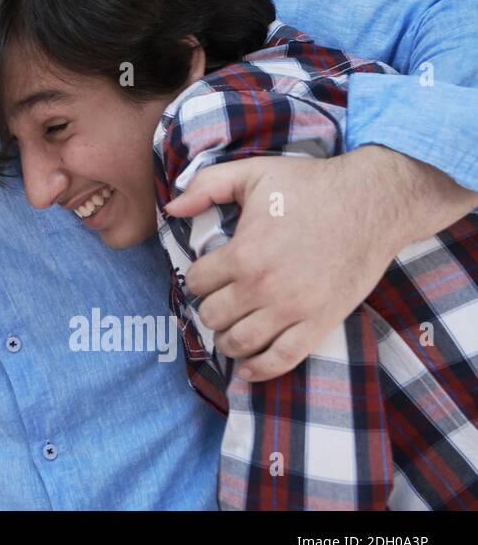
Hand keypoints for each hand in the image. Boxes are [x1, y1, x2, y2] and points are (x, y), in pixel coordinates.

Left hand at [163, 146, 475, 381]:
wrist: (373, 202)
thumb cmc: (310, 185)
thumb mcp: (252, 173)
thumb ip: (206, 186)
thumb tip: (171, 208)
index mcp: (242, 253)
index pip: (195, 282)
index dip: (196, 278)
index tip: (206, 275)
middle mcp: (263, 287)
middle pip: (212, 315)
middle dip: (209, 308)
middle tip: (217, 300)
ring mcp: (292, 309)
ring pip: (239, 342)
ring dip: (226, 340)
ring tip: (227, 331)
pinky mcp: (320, 323)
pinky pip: (282, 359)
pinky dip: (259, 371)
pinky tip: (247, 368)